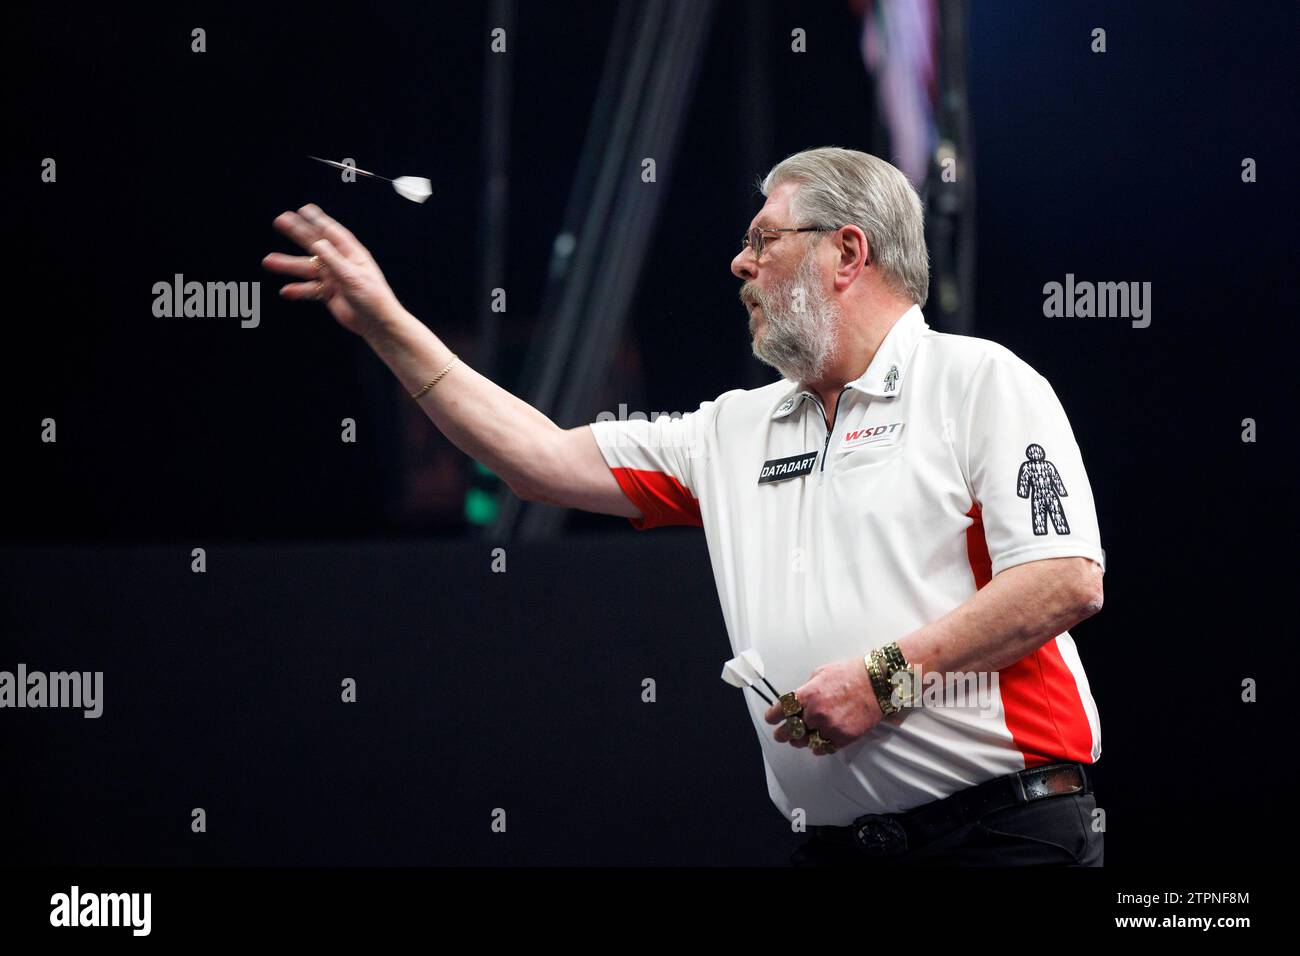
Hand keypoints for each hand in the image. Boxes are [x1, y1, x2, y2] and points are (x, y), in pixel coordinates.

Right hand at [262, 204, 400, 337]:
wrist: (377, 324)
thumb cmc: (375, 299)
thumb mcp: (353, 276)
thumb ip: (334, 260)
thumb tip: (318, 243)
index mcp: (351, 254)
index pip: (331, 232)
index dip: (317, 220)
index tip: (303, 209)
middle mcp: (340, 263)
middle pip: (314, 244)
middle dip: (297, 233)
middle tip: (280, 221)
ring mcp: (333, 278)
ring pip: (306, 268)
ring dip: (288, 265)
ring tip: (270, 260)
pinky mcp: (328, 293)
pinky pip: (309, 289)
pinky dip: (297, 290)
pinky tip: (285, 290)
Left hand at [764, 656, 883, 755]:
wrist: (877, 683)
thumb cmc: (850, 674)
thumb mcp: (821, 673)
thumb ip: (805, 689)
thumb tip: (795, 701)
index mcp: (807, 694)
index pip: (781, 710)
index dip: (772, 716)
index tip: (771, 719)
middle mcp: (815, 712)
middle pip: (789, 730)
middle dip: (782, 733)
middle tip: (780, 734)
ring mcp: (829, 727)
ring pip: (804, 742)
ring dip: (799, 741)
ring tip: (799, 738)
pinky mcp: (843, 737)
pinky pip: (822, 748)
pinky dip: (817, 747)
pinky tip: (816, 742)